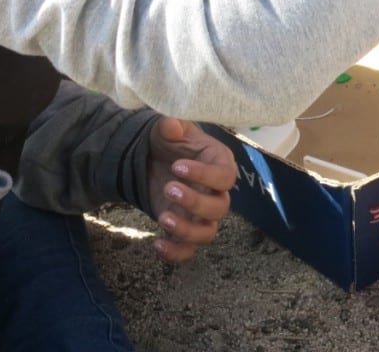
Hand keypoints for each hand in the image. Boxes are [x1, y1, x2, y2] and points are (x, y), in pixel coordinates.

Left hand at [146, 117, 235, 263]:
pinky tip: (157, 244)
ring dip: (187, 231)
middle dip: (195, 202)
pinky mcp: (185, 230)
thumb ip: (171, 126)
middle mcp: (216, 192)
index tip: (177, 166)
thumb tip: (171, 124)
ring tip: (163, 218)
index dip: (205, 175)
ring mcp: (202, 214)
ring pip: (208, 233)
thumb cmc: (170, 141)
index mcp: (219, 163)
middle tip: (168, 188)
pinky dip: (176, 253)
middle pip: (220, 208)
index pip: (225, 176)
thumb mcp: (169, 129)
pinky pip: (189, 250)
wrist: (154, 160)